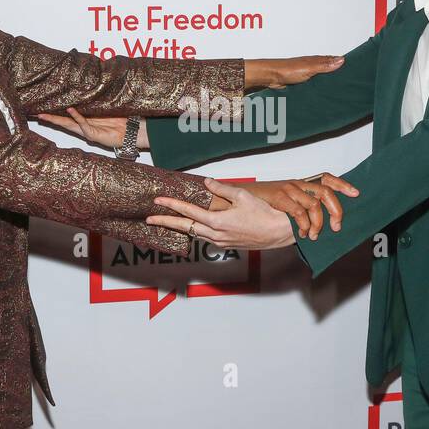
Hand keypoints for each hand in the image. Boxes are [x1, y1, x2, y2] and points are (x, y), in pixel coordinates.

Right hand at [33, 109, 147, 151]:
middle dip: (49, 118)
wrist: (131, 131)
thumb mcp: (106, 107)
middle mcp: (84, 126)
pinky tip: (70, 111)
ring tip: (45, 115)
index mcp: (85, 120)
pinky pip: (83, 124)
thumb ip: (97, 100)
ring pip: (69, 125)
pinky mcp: (94, 134)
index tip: (42, 108)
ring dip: (57, 119)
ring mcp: (88, 131)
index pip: (66, 116)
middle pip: (62, 122)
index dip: (54, 112)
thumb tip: (89, 87)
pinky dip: (76, 117)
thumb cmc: (121, 119)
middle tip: (36, 114)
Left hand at [148, 178, 296, 249]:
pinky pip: (205, 238)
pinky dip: (195, 231)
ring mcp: (220, 242)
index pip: (188, 211)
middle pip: (184, 227)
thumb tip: (207, 183)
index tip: (158, 200)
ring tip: (167, 221)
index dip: (171, 205)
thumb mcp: (243, 196)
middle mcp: (215, 234)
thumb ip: (222, 189)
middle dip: (165, 222)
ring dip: (180, 227)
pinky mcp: (226, 245)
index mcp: (217, 221)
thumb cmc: (264, 214)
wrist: (278, 233)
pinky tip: (193, 226)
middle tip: (149, 218)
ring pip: (194, 234)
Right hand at [240, 173, 358, 239]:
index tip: (356, 193)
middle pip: (326, 192)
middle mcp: (297, 184)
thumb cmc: (260, 205)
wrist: (235, 198)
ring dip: (318, 223)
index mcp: (301, 185)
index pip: (326, 178)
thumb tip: (317, 226)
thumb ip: (300, 211)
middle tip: (335, 227)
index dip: (342, 184)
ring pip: (314, 204)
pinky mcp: (278, 196)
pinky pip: (298, 210)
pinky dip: (303, 224)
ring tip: (314, 235)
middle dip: (336, 210)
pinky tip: (302, 234)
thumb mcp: (283, 205)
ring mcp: (288, 189)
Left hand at [244, 55, 343, 89]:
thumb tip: (341, 60)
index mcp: (316, 61)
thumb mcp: (310, 68)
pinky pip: (314, 85)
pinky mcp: (302, 83)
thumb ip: (325, 65)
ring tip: (340, 88)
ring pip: (322, 78)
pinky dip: (320, 87)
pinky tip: (323, 92)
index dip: (343, 63)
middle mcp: (313, 66)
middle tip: (350, 80)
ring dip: (329, 82)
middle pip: (329, 69)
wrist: (272, 77)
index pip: (334, 61)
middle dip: (338, 73)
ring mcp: (308, 75)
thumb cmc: (288, 69)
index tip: (355, 68)